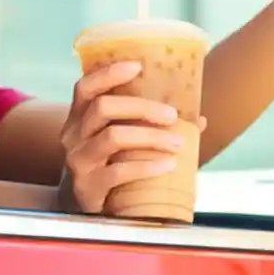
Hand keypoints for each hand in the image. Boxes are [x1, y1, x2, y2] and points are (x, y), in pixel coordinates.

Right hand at [57, 61, 206, 213]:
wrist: (83, 207)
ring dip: (151, 137)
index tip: (137, 66)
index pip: (86, 87)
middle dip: (142, 107)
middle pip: (104, 107)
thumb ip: (151, 126)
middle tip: (172, 115)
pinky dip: (147, 166)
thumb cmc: (110, 164)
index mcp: (79, 117)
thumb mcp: (120, 140)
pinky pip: (118, 172)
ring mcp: (79, 161)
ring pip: (113, 138)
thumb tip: (200, 119)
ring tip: (178, 142)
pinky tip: (168, 165)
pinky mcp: (88, 187)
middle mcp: (73, 135)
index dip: (108, 74)